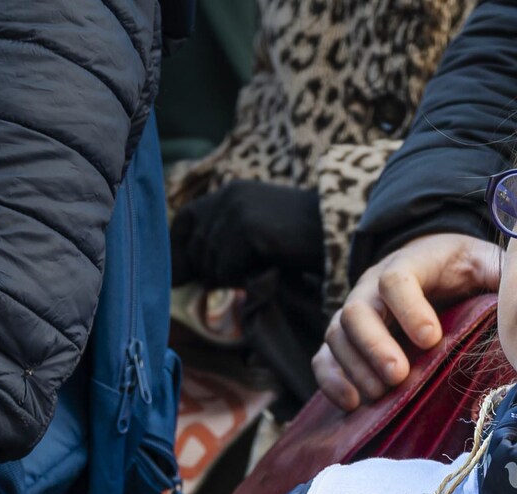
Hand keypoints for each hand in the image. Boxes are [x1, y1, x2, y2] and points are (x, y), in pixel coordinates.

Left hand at [170, 180, 324, 288]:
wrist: (338, 233)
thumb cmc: (303, 241)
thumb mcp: (258, 233)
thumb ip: (226, 241)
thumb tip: (186, 272)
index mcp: (231, 192)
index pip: (185, 219)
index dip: (179, 247)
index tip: (181, 274)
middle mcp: (228, 196)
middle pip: (195, 247)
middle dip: (208, 269)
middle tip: (239, 275)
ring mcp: (237, 211)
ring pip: (210, 262)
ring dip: (231, 276)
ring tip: (260, 267)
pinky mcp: (247, 230)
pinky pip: (226, 270)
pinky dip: (244, 278)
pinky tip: (266, 268)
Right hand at [311, 233, 500, 409]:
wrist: (435, 272)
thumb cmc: (464, 273)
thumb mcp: (485, 264)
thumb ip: (499, 274)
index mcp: (410, 264)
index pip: (396, 279)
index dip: (408, 309)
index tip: (431, 339)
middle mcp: (372, 287)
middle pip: (356, 311)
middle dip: (375, 346)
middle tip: (399, 376)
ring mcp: (355, 314)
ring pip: (336, 336)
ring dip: (355, 369)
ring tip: (381, 394)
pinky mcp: (345, 341)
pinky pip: (324, 358)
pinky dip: (332, 382)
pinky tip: (354, 404)